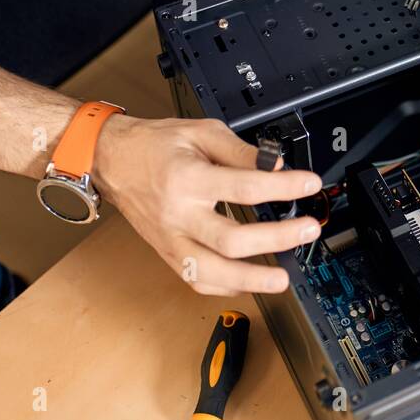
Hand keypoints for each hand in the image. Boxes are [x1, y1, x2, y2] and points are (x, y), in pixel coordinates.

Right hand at [92, 115, 321, 295]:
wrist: (112, 160)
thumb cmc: (155, 146)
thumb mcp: (201, 132)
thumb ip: (241, 151)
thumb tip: (276, 166)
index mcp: (188, 178)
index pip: (244, 187)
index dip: (282, 187)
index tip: (308, 184)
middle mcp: (178, 214)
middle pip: (231, 240)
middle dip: (276, 239)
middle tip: (308, 230)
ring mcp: (171, 239)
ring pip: (211, 273)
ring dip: (251, 280)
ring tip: (282, 279)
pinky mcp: (167, 253)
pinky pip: (196, 281)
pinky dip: (226, 287)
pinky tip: (249, 283)